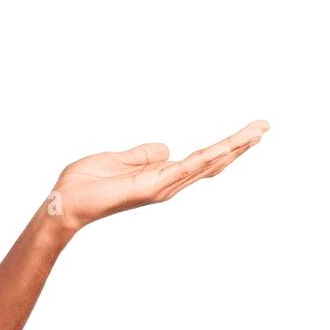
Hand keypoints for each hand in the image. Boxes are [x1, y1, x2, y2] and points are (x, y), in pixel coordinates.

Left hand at [48, 119, 269, 231]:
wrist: (65, 202)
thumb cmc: (85, 184)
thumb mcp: (118, 159)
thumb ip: (143, 154)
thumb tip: (166, 148)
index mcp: (161, 176)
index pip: (201, 161)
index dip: (225, 148)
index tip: (247, 133)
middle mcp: (168, 184)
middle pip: (212, 163)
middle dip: (239, 145)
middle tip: (264, 128)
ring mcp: (163, 187)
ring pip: (206, 163)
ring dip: (233, 147)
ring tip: (256, 132)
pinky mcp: (153, 186)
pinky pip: (186, 167)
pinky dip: (208, 156)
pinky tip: (227, 146)